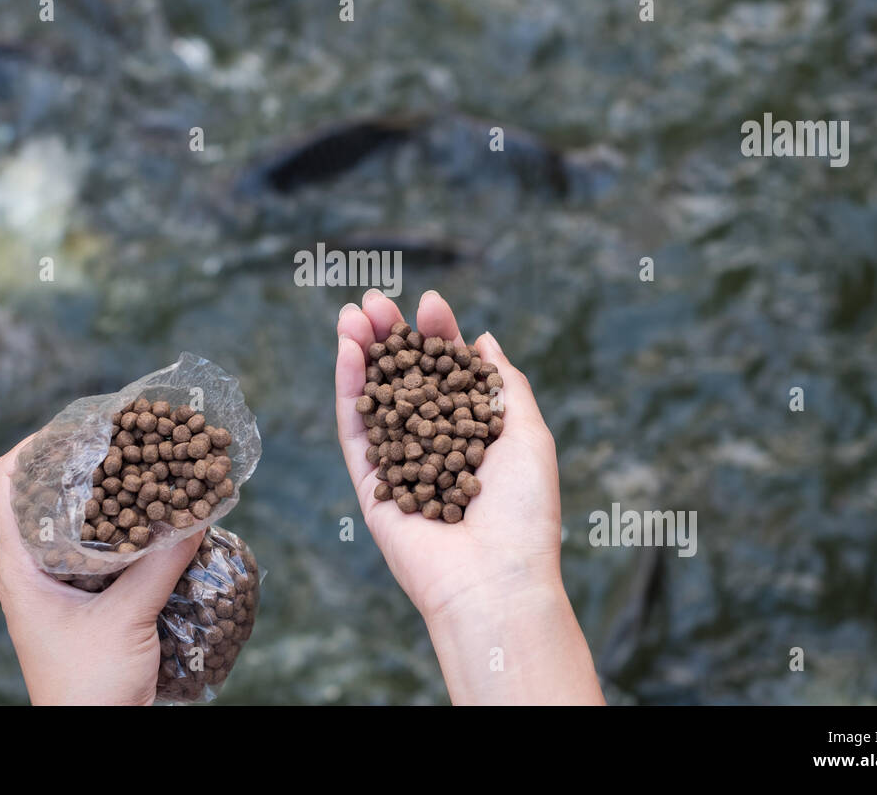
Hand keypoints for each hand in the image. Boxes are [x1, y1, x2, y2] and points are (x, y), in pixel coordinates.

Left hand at [0, 435, 202, 704]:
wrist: (96, 744)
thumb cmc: (89, 690)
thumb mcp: (127, 620)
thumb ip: (160, 564)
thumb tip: (197, 514)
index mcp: (19, 567)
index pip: (6, 482)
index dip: (36, 443)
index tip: (83, 422)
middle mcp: (33, 570)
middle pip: (45, 494)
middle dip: (88, 463)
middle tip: (130, 438)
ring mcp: (58, 587)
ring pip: (78, 523)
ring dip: (112, 497)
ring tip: (150, 469)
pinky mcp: (86, 604)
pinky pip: (104, 553)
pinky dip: (130, 531)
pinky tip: (162, 521)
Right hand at [335, 289, 603, 703]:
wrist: (494, 579)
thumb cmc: (525, 512)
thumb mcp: (529, 433)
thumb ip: (504, 385)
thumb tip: (484, 340)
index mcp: (474, 435)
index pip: (449, 374)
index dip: (438, 337)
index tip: (430, 302)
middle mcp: (434, 446)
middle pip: (405, 380)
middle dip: (390, 337)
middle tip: (375, 298)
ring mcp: (399, 464)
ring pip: (375, 398)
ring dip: (361, 353)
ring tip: (352, 312)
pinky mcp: (370, 485)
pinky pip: (355, 430)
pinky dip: (349, 389)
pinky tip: (346, 351)